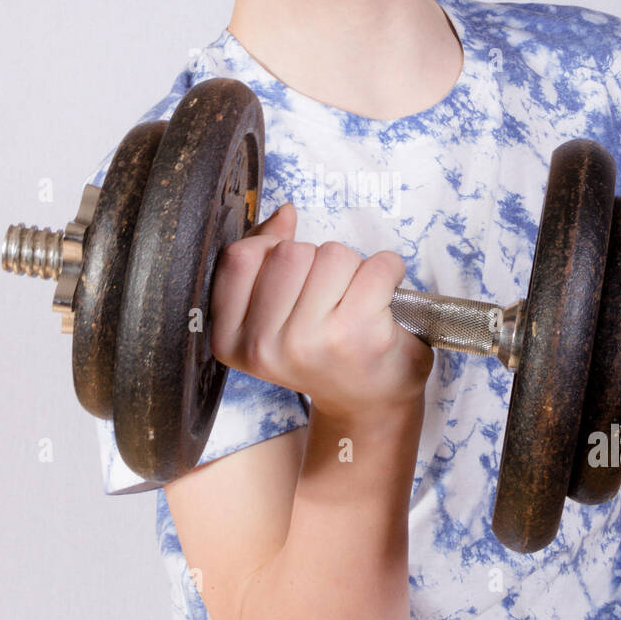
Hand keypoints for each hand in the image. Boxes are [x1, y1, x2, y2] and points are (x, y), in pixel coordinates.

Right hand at [209, 202, 433, 422]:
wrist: (366, 406)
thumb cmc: (323, 354)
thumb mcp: (274, 315)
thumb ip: (266, 259)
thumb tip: (285, 213)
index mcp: (232, 340)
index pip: (240, 257)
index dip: (272, 250)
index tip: (293, 278)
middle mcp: (263, 346)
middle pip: (289, 252)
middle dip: (316, 261)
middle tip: (329, 298)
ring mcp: (309, 342)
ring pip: (331, 253)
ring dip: (352, 267)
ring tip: (354, 301)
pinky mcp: (356, 335)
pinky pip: (376, 265)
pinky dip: (388, 270)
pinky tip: (383, 298)